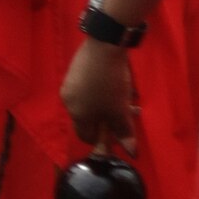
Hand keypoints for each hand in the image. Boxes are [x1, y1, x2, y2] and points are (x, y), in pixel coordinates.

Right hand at [61, 38, 137, 152]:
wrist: (103, 45)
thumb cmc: (110, 82)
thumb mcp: (120, 110)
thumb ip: (124, 132)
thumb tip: (130, 153)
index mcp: (77, 114)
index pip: (86, 137)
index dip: (103, 139)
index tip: (118, 130)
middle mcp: (68, 102)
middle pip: (87, 120)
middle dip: (106, 120)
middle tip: (124, 111)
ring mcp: (69, 85)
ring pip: (87, 104)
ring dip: (104, 105)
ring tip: (121, 96)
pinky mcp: (73, 71)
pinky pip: (85, 90)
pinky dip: (98, 92)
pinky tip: (111, 82)